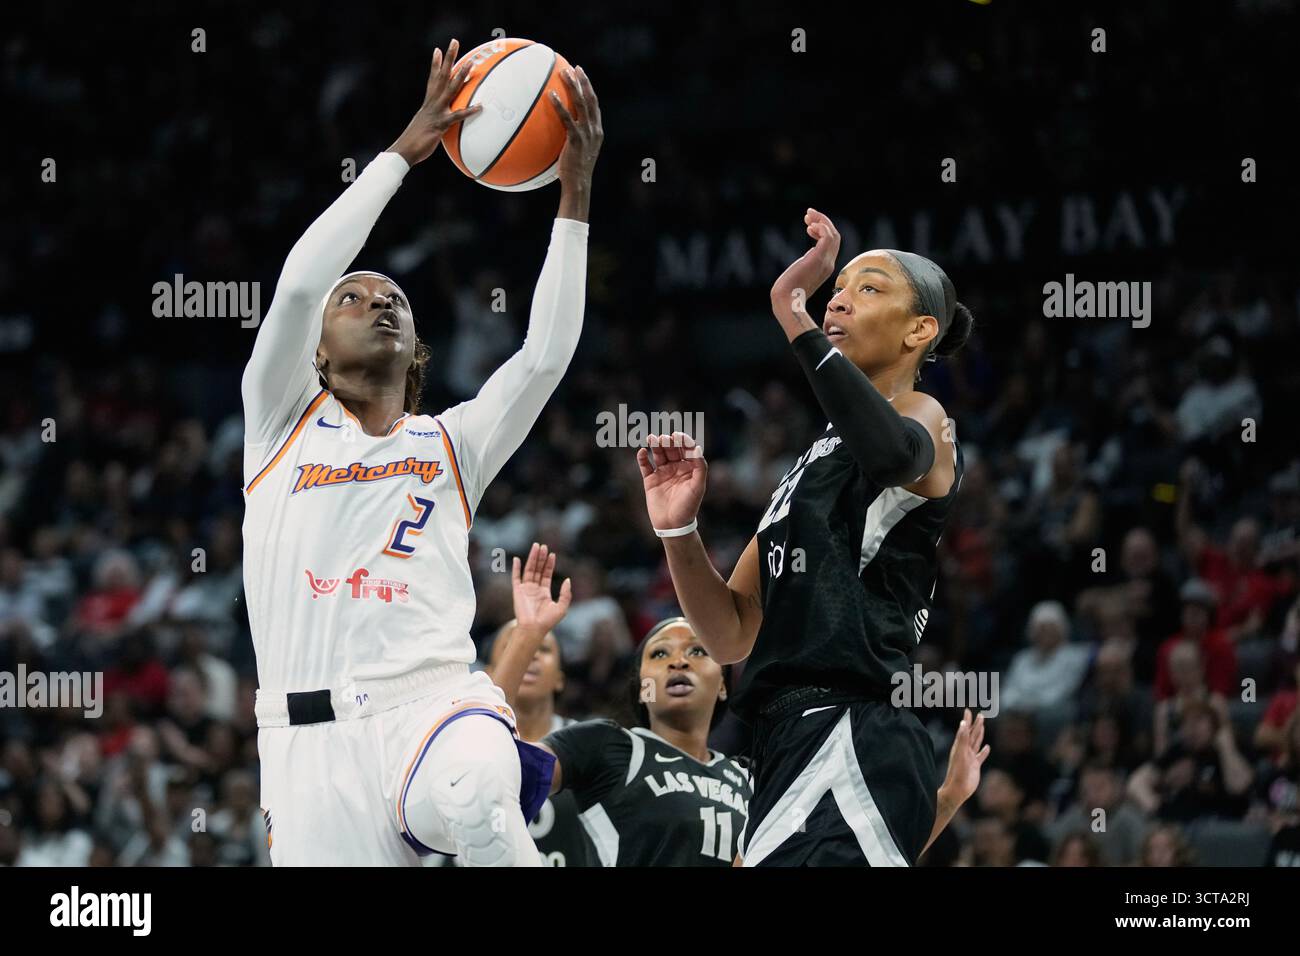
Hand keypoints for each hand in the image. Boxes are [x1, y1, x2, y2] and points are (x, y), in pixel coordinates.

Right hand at [388, 39, 482, 166]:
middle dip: (449, 58)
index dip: (436, 65)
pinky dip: (468, 111)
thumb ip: (431, 123)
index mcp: (428, 103)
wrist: (404, 151)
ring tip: (471, 63)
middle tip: (455, 41)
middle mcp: (432, 103)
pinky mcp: (440, 124)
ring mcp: (436, 112)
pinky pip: (457, 116)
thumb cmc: (414, 143)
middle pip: (442, 76)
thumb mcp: (424, 128)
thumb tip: (434, 125)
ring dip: (461, 75)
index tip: (438, 50)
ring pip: (450, 89)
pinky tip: (480, 106)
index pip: (432, 79)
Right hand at [511, 542, 571, 635]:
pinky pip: (516, 577)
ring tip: (536, 547)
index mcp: (544, 593)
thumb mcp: (562, 607)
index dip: (549, 564)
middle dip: (540, 558)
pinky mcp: (517, 592)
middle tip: (543, 546)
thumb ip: (566, 593)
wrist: (533, 629)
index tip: (552, 554)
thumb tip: (567, 580)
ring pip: (529, 570)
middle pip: (537, 569)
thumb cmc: (548, 621)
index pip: (546, 574)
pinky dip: (516, 568)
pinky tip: (517, 559)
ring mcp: (525, 590)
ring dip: (532, 558)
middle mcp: (534, 590)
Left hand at [550, 66, 602, 192]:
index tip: (581, 75)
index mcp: (597, 131)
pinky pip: (567, 118)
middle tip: (575, 68)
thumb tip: (559, 130)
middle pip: (591, 99)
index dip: (589, 89)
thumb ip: (573, 138)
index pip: (595, 105)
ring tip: (564, 73)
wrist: (579, 184)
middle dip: (584, 81)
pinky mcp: (576, 139)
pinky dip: (559, 105)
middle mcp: (594, 129)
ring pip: (581, 104)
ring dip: (573, 86)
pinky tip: (551, 95)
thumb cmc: (574, 171)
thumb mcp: (578, 151)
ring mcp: (587, 134)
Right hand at [637, 432, 706, 532]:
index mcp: (689, 467)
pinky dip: (642, 458)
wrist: (673, 525)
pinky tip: (642, 452)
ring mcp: (662, 472)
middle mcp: (676, 467)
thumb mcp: (698, 487)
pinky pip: (645, 466)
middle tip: (664, 438)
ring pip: (658, 454)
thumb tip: (698, 447)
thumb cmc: (688, 506)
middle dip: (668, 441)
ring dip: (655, 445)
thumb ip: (700, 467)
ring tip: (652, 438)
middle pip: (671, 449)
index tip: (678, 436)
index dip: (683, 440)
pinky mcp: (650, 480)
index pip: (686, 449)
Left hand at [772, 207, 841, 308]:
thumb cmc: (788, 292)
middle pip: (835, 236)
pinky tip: (809, 226)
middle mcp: (829, 263)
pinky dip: (821, 227)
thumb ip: (808, 262)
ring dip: (821, 221)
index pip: (832, 244)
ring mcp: (825, 261)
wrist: (786, 301)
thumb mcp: (801, 272)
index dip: (823, 231)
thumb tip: (810, 252)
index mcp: (826, 266)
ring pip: (833, 234)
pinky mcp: (819, 259)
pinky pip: (828, 237)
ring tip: (808, 216)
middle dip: (823, 221)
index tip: (808, 226)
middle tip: (808, 214)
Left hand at [940, 708, 989, 807]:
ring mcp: (970, 758)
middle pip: (972, 735)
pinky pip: (981, 756)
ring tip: (982, 726)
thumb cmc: (957, 772)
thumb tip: (963, 723)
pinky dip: (984, 751)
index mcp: (960, 746)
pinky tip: (987, 747)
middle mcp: (965, 750)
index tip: (968, 710)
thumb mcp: (960, 754)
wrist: (957, 790)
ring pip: (976, 743)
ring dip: (980, 734)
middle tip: (980, 715)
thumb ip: (962, 739)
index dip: (967, 720)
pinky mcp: (975, 766)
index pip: (965, 730)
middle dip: (976, 725)